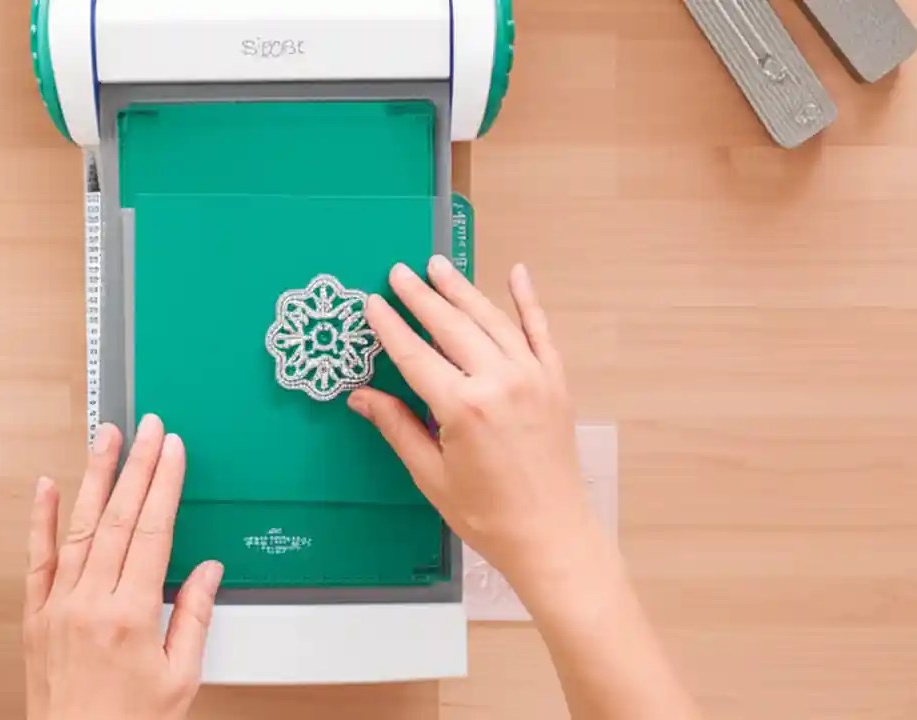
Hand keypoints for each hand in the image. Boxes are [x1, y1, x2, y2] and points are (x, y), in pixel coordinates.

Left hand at [23, 417, 223, 719]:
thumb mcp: (181, 678)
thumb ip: (194, 617)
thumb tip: (207, 570)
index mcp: (131, 617)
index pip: (152, 532)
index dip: (165, 485)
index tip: (174, 451)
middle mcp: (89, 605)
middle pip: (117, 519)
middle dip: (137, 466)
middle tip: (149, 428)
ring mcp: (57, 608)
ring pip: (77, 528)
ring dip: (94, 477)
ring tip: (106, 438)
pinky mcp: (34, 618)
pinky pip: (37, 559)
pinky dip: (40, 519)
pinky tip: (47, 484)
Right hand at [348, 258, 599, 587]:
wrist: (552, 536)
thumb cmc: (489, 516)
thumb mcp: (431, 475)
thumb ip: (397, 427)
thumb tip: (361, 397)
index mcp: (463, 407)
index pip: (415, 354)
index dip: (390, 327)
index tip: (373, 303)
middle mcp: (500, 382)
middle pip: (451, 326)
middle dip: (421, 296)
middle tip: (399, 271)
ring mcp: (533, 377)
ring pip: (491, 320)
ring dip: (462, 290)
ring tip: (439, 266)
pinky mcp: (555, 383)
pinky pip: (540, 331)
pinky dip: (528, 301)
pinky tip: (517, 273)